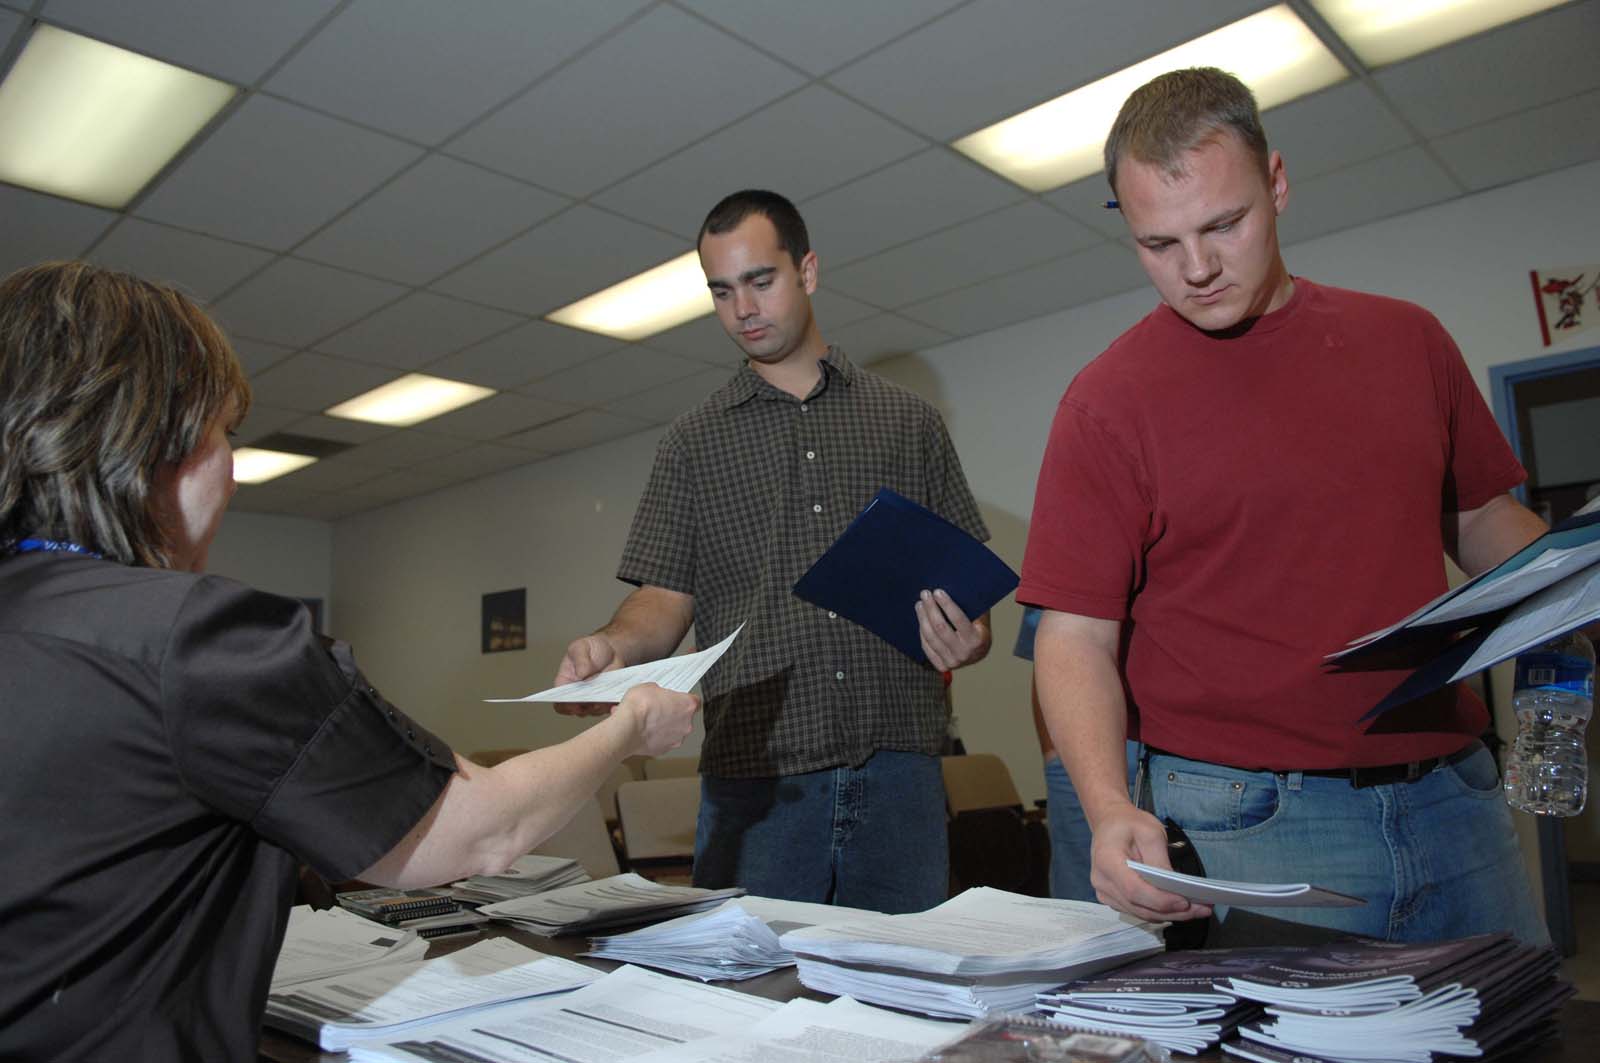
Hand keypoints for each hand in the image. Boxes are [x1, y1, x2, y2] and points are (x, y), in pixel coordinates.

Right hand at [552, 634, 621, 716]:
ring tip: (606, 696)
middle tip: (594, 700)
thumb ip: (580, 660)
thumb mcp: (582, 647)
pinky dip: (613, 704)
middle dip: (586, 707)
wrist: (611, 650)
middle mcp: (577, 695)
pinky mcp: (607, 700)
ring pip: (595, 711)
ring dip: (601, 706)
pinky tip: (615, 696)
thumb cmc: (592, 648)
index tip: (575, 703)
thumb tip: (581, 674)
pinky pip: (609, 708)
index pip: (560, 702)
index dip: (565, 705)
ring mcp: (593, 700)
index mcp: (565, 684)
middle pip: (578, 710)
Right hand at [612, 683, 700, 757]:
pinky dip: (656, 738)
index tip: (677, 699)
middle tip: (659, 709)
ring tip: (648, 721)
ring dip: (665, 727)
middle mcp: (686, 725)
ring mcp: (676, 739)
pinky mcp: (664, 750)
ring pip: (674, 731)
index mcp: (687, 705)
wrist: (627, 728)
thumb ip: (659, 692)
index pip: (695, 701)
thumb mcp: (650, 687)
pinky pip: (663, 742)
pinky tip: (644, 732)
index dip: (685, 699)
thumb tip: (657, 695)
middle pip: (685, 718)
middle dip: (673, 714)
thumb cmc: (640, 707)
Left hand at [915, 589, 990, 670]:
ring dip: (923, 618)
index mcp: (977, 640)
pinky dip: (922, 631)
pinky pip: (927, 646)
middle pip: (941, 628)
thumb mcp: (981, 618)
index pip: (959, 620)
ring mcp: (952, 662)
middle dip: (931, 609)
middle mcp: (964, 653)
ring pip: (931, 637)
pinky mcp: (942, 665)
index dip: (947, 604)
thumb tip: (958, 583)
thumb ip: (972, 605)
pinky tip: (921, 618)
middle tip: (925, 594)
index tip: (937, 591)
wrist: (978, 654)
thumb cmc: (979, 629)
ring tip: (920, 604)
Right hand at [1089, 805, 1212, 923]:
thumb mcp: (1149, 831)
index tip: (1185, 902)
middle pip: (1139, 906)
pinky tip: (1178, 907)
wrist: (1109, 822)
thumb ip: (1160, 860)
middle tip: (1202, 909)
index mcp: (1107, 861)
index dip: (1160, 900)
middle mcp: (1102, 882)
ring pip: (1140, 913)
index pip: (1134, 890)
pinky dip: (1159, 912)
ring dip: (1170, 915)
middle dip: (1172, 911)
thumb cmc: (1129, 824)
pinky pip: (1138, 911)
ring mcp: (1105, 893)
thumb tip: (1174, 886)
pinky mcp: (1112, 899)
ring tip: (1197, 909)